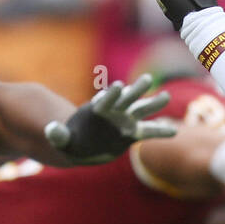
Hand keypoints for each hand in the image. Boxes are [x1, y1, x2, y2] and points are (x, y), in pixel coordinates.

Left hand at [44, 75, 173, 163]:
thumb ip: (58, 134)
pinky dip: (160, 132)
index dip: (112, 94)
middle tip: (147, 79)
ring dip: (153, 104)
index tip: (119, 86)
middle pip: (127, 99)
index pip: (106, 100)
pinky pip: (148, 132)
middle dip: (136, 90)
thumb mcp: (62, 139)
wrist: (82, 143)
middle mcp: (114, 111)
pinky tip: (174, 132)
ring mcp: (124, 120)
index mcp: (97, 110)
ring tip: (167, 96)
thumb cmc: (71, 139)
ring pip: (141, 110)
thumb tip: (50, 129)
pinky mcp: (131, 133)